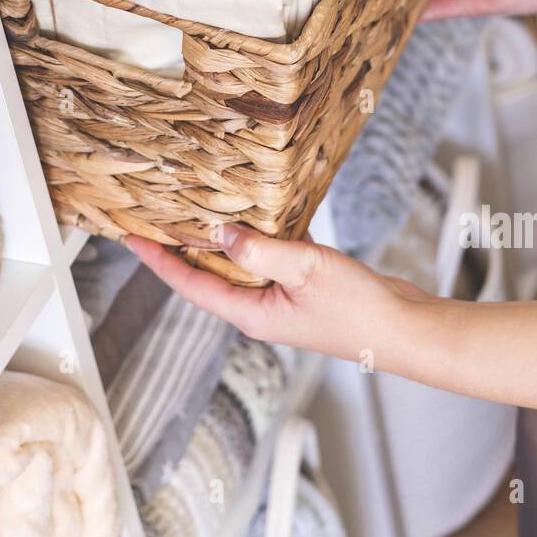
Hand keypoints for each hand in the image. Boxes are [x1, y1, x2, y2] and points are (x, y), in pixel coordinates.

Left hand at [125, 223, 425, 366]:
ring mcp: (281, 299)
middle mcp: (260, 309)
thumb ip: (260, 249)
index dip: (159, 260)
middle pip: (209, 273)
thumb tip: (220, 232)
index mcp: (251, 313)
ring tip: (198, 206)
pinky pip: (270, 257)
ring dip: (222, 237)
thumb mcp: (304, 270)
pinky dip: (262, 234)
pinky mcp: (303, 288)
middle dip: (183, 245)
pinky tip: (262, 209)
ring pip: (240, 262)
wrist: (405, 330)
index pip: (190, 284)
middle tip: (158, 213)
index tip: (131, 237)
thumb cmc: (360, 311)